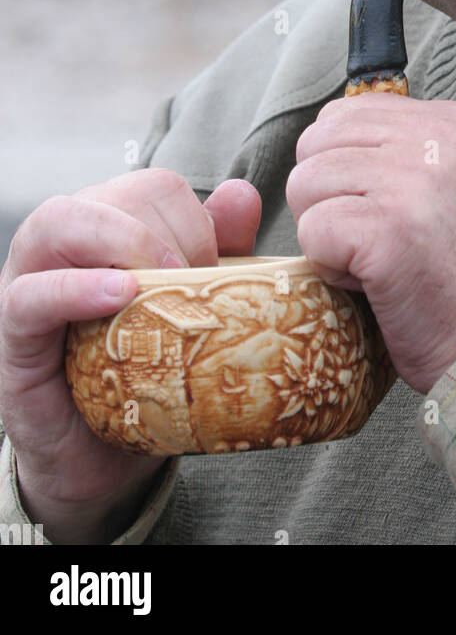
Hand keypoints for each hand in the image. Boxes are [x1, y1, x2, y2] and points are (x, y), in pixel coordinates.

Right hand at [0, 168, 260, 542]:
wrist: (97, 461)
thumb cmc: (144, 375)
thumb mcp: (191, 307)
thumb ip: (218, 248)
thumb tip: (242, 192)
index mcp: (110, 225)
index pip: (153, 186)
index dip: (194, 221)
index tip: (215, 273)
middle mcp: (64, 242)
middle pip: (115, 194)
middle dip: (167, 232)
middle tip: (192, 285)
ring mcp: (30, 281)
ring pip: (60, 220)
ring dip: (123, 241)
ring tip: (162, 282)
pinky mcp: (13, 335)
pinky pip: (30, 294)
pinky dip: (75, 288)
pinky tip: (118, 297)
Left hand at [287, 95, 455, 393]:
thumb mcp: (455, 184)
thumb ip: (402, 152)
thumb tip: (328, 141)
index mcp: (450, 122)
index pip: (344, 113)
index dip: (339, 167)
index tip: (381, 210)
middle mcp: (434, 138)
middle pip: (315, 142)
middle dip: (323, 196)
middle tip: (371, 239)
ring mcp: (412, 181)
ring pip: (304, 184)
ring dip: (324, 233)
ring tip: (375, 261)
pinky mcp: (389, 229)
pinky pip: (312, 231)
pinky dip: (329, 267)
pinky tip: (373, 283)